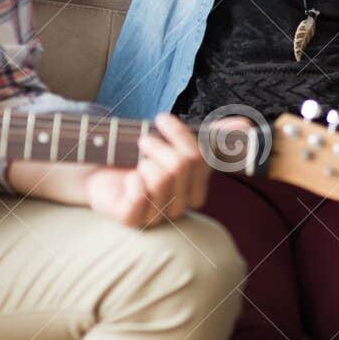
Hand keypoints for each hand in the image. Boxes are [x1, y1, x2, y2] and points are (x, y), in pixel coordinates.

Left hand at [84, 113, 208, 227]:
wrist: (98, 171)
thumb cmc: (134, 155)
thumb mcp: (167, 141)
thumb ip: (203, 135)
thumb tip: (240, 123)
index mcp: (194, 186)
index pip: (201, 158)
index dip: (180, 134)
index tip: (161, 119)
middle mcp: (180, 204)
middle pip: (183, 165)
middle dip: (159, 145)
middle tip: (143, 141)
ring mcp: (158, 215)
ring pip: (163, 179)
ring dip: (145, 161)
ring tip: (135, 160)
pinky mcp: (134, 220)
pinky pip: (140, 196)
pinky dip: (132, 180)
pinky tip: (128, 178)